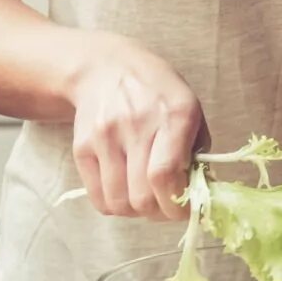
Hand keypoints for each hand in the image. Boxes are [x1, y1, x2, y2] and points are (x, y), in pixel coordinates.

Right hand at [64, 35, 204, 218]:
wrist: (106, 68)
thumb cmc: (156, 92)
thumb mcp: (190, 109)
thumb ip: (198, 152)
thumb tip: (199, 196)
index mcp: (173, 115)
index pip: (166, 175)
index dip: (177, 205)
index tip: (185, 210)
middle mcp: (136, 124)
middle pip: (142, 196)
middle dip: (160, 212)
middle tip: (166, 205)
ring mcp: (105, 136)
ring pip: (120, 203)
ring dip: (137, 211)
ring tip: (145, 197)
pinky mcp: (82, 148)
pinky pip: (99, 198)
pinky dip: (115, 205)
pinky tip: (126, 191)